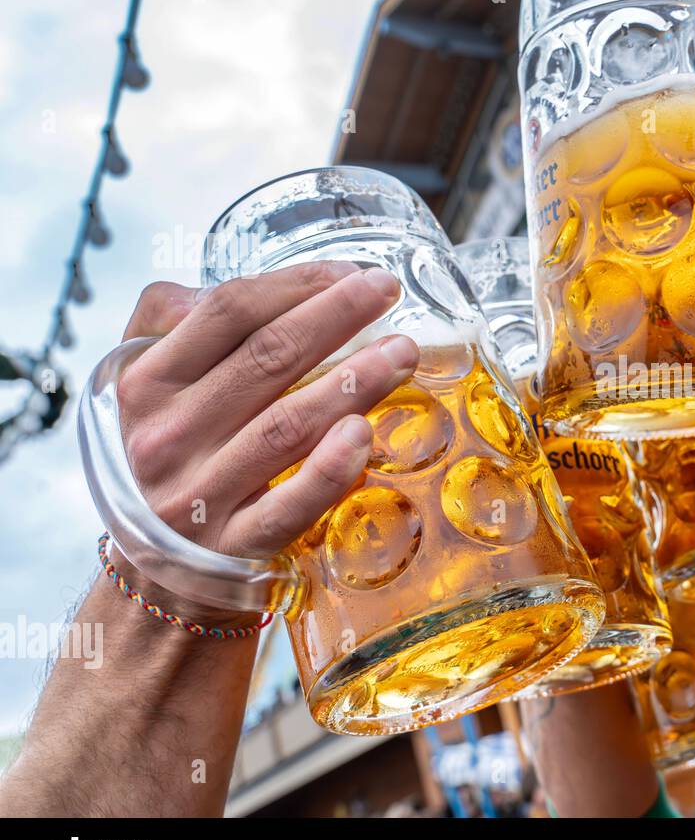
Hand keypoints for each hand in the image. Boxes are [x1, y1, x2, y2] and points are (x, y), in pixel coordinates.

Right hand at [113, 262, 417, 611]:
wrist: (161, 567)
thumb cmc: (177, 454)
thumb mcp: (151, 387)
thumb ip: (175, 324)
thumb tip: (241, 287)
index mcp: (146, 383)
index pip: (227, 313)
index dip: (296, 284)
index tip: (352, 271)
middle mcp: (167, 436)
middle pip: (265, 359)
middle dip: (336, 317)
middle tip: (388, 292)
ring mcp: (199, 496)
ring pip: (287, 426)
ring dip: (352, 383)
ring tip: (402, 353)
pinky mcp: (236, 546)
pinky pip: (290, 505)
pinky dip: (330, 469)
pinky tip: (365, 434)